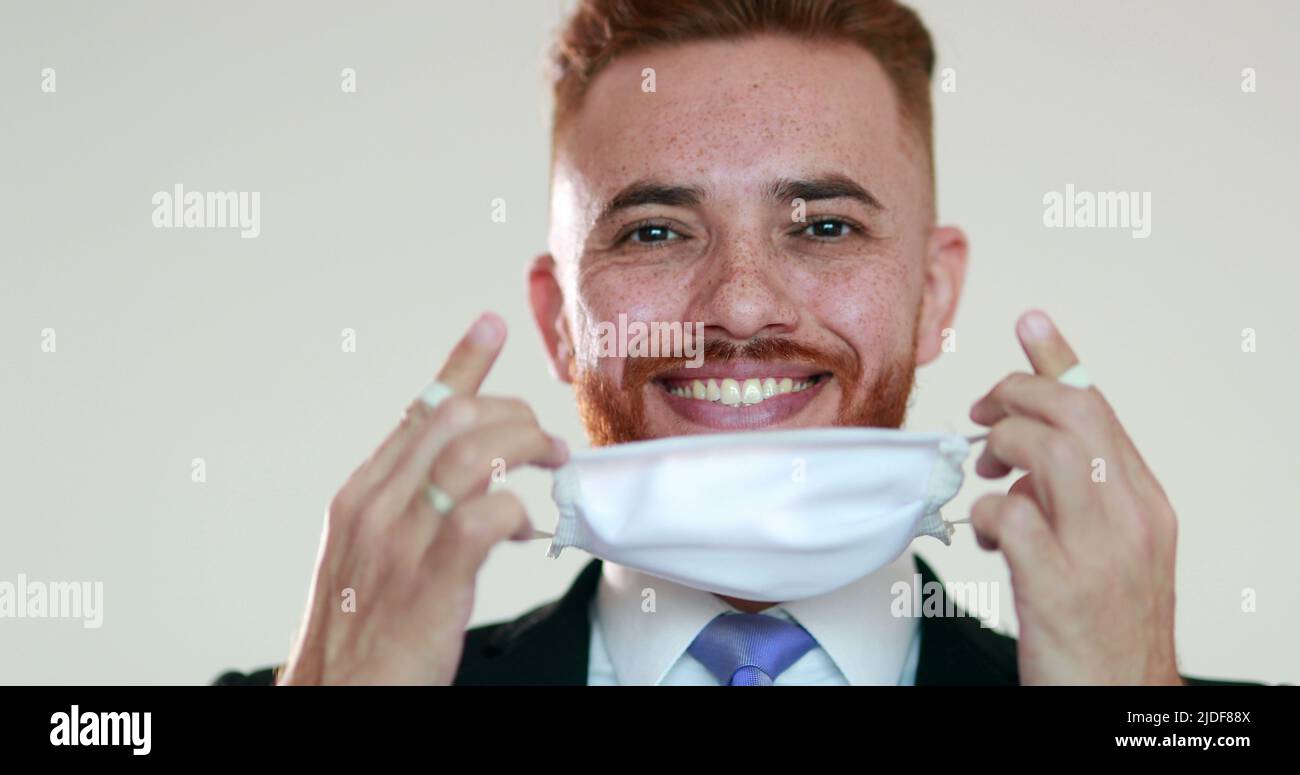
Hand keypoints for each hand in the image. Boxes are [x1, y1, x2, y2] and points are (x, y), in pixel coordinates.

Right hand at [278, 313, 568, 684]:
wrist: (335, 698)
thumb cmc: (360, 633)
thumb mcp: (369, 556)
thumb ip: (410, 510)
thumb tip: (471, 485)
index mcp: (360, 496)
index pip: (418, 413)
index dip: (460, 367)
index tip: (490, 326)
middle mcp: (375, 507)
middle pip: (452, 421)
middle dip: (513, 415)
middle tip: (547, 443)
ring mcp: (400, 543)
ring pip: (472, 455)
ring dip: (524, 449)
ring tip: (552, 466)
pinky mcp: (429, 583)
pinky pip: (481, 517)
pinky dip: (514, 510)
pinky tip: (526, 527)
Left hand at [968, 310, 1181, 684]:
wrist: (1119, 701)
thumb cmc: (1103, 626)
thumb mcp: (1106, 549)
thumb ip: (1074, 498)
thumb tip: (1018, 464)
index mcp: (1146, 503)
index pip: (1101, 411)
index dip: (1060, 362)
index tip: (1030, 322)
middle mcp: (1132, 519)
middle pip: (1075, 415)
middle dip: (1017, 395)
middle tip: (981, 415)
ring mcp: (1099, 552)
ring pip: (1049, 450)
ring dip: (1003, 445)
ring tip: (986, 469)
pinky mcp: (1060, 587)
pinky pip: (1013, 516)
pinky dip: (988, 514)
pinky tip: (986, 536)